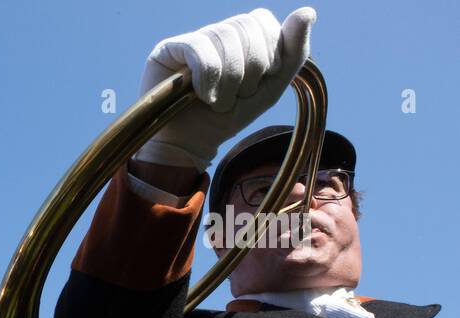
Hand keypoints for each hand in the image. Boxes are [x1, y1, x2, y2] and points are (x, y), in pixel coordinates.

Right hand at [133, 7, 315, 170]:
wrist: (189, 144)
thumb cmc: (226, 117)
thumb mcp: (270, 88)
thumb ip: (293, 53)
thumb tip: (308, 12)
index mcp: (240, 38)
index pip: (262, 19)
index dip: (269, 50)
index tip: (259, 81)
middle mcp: (215, 33)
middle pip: (246, 24)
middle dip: (252, 67)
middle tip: (238, 96)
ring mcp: (192, 39)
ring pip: (224, 37)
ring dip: (230, 79)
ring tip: (219, 102)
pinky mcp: (168, 49)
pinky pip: (198, 48)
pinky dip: (208, 76)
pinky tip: (202, 96)